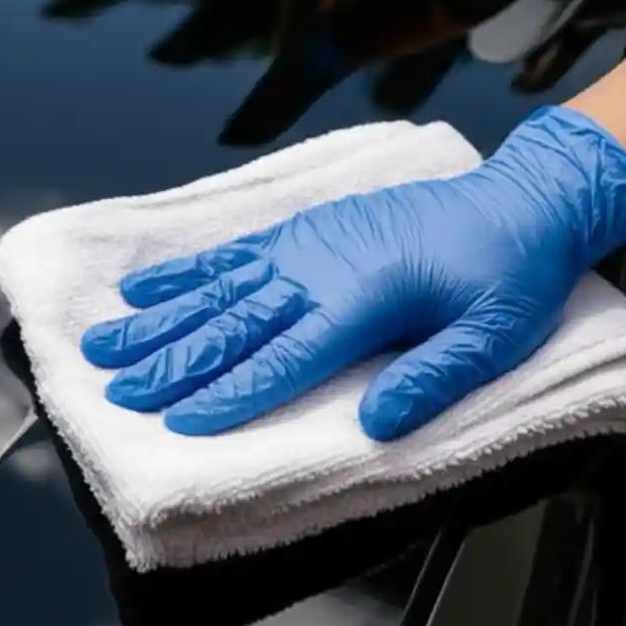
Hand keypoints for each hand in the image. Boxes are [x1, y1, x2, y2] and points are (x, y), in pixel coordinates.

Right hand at [81, 106, 625, 439]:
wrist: (519, 201)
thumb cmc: (510, 275)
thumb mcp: (496, 336)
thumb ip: (434, 377)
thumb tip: (375, 424)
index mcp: (363, 301)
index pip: (285, 358)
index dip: (232, 393)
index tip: (181, 422)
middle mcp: (320, 271)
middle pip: (234, 323)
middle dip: (172, 361)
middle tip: (117, 389)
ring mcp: (305, 247)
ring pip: (218, 289)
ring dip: (159, 320)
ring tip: (105, 342)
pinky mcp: (303, 233)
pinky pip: (233, 255)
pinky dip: (185, 274)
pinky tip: (144, 289)